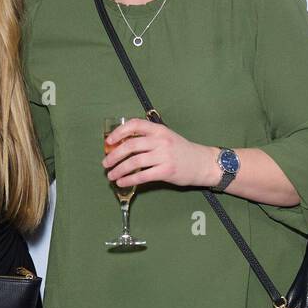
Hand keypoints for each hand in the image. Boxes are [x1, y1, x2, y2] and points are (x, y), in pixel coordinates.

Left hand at [103, 119, 217, 190]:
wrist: (202, 163)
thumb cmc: (181, 151)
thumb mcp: (166, 138)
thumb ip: (148, 138)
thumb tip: (122, 145)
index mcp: (159, 130)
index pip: (135, 125)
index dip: (119, 132)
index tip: (109, 142)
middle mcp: (160, 140)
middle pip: (130, 145)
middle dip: (114, 155)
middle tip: (105, 163)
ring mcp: (164, 155)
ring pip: (134, 162)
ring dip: (119, 169)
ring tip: (111, 175)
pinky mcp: (166, 171)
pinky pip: (142, 175)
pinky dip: (129, 179)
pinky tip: (121, 182)